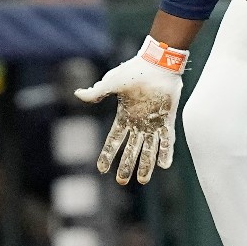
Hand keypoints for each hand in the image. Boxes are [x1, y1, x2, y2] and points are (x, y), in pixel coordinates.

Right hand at [74, 36, 186, 183]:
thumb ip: (96, 92)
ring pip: (149, 149)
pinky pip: (167, 139)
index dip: (108, 155)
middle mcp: (139, 123)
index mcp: (124, 116)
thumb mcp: (111, 82)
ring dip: (146, 165)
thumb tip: (78, 94)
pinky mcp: (168, 119)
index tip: (102, 169)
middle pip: (131, 150)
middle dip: (127, 166)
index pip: (113, 140)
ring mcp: (154, 123)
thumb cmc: (134, 71)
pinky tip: (165, 165)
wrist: (157, 63)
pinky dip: (166, 151)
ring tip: (142, 180)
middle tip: (122, 182)